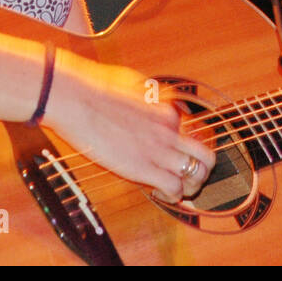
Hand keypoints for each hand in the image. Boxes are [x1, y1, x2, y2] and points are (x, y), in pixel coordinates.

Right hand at [43, 50, 214, 201]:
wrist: (75, 97)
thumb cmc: (95, 87)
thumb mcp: (133, 85)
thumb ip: (147, 98)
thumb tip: (149, 99)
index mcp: (166, 111)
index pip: (194, 135)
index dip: (188, 149)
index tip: (178, 155)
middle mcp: (170, 130)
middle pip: (206, 157)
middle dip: (201, 171)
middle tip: (187, 177)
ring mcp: (159, 149)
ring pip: (196, 176)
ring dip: (190, 187)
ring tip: (175, 188)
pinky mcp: (144, 167)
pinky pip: (174, 188)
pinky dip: (172, 195)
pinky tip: (160, 193)